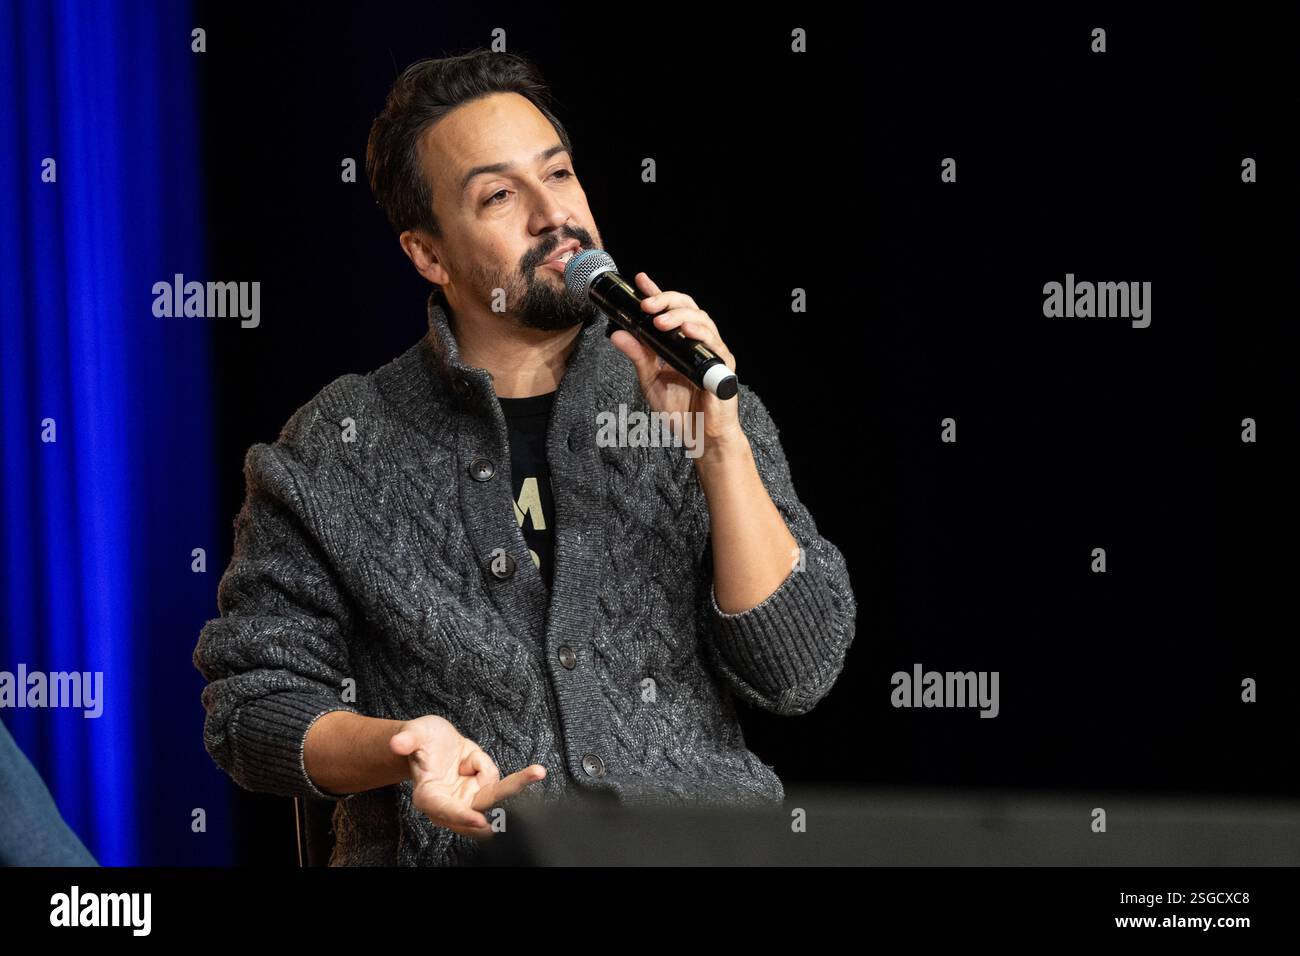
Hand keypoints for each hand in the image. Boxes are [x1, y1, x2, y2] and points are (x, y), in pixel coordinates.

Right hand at [389, 715, 545, 840]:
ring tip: (536, 772)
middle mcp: (450, 805)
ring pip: (496, 799)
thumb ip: (407, 738)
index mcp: (429, 796)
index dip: (462, 817)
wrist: (435, 743)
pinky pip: (500, 782)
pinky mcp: (484, 795)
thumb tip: (397, 743)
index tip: (480, 821)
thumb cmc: (423, 739)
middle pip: (479, 810)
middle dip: (503, 804)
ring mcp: (469, 802)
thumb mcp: (415, 732)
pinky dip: (501, 772)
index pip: (445, 810)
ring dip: (517, 786)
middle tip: (527, 796)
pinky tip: (474, 759)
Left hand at [608, 272, 743, 450]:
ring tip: (660, 320)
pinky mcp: (724, 365)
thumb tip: (617, 334)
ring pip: (701, 319)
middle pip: (688, 307)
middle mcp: (697, 341)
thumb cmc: (680, 410)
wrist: (699, 436)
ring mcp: (712, 351)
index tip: (640, 281)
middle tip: (647, 305)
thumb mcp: (650, 381)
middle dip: (666, 300)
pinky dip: (700, 334)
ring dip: (679, 316)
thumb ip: (637, 356)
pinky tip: (687, 331)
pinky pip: (715, 344)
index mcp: (679, 342)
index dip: (657, 292)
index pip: (669, 310)